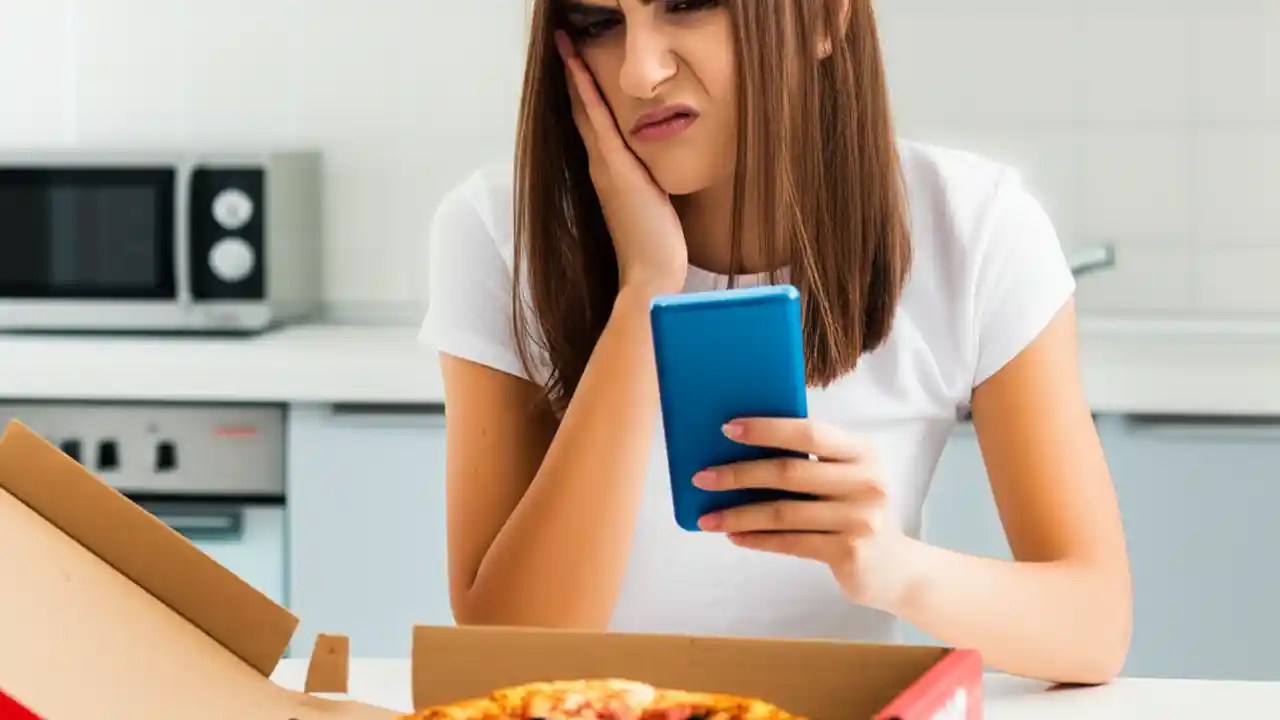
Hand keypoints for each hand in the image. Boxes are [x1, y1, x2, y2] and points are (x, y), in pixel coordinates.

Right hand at [555, 31, 687, 295]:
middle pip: (581, 111)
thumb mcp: (654, 204)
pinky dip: (586, 94)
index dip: (583, 93)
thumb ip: (651, 183)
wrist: (649, 276)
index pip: (593, 123)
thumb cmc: (655, 247)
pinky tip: (578, 69)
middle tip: (563, 42)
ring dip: (574, 76)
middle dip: (572, 75)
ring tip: (565, 46)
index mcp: (609, 173)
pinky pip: (598, 122)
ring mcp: (604, 167)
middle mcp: (600, 166)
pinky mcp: (615, 169)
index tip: (576, 63)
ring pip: (585, 111)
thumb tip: (658, 171)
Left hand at [692, 418, 924, 614]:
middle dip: (738, 474)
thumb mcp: (846, 478)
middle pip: (789, 471)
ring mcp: (860, 518)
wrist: (897, 569)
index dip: (766, 429)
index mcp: (862, 452)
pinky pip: (790, 542)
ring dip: (738, 515)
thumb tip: (739, 451)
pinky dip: (757, 539)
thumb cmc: (856, 513)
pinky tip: (734, 536)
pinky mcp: (850, 551)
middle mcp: (865, 481)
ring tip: (706, 517)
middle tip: (701, 477)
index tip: (726, 429)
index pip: (809, 432)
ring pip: (783, 512)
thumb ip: (810, 462)